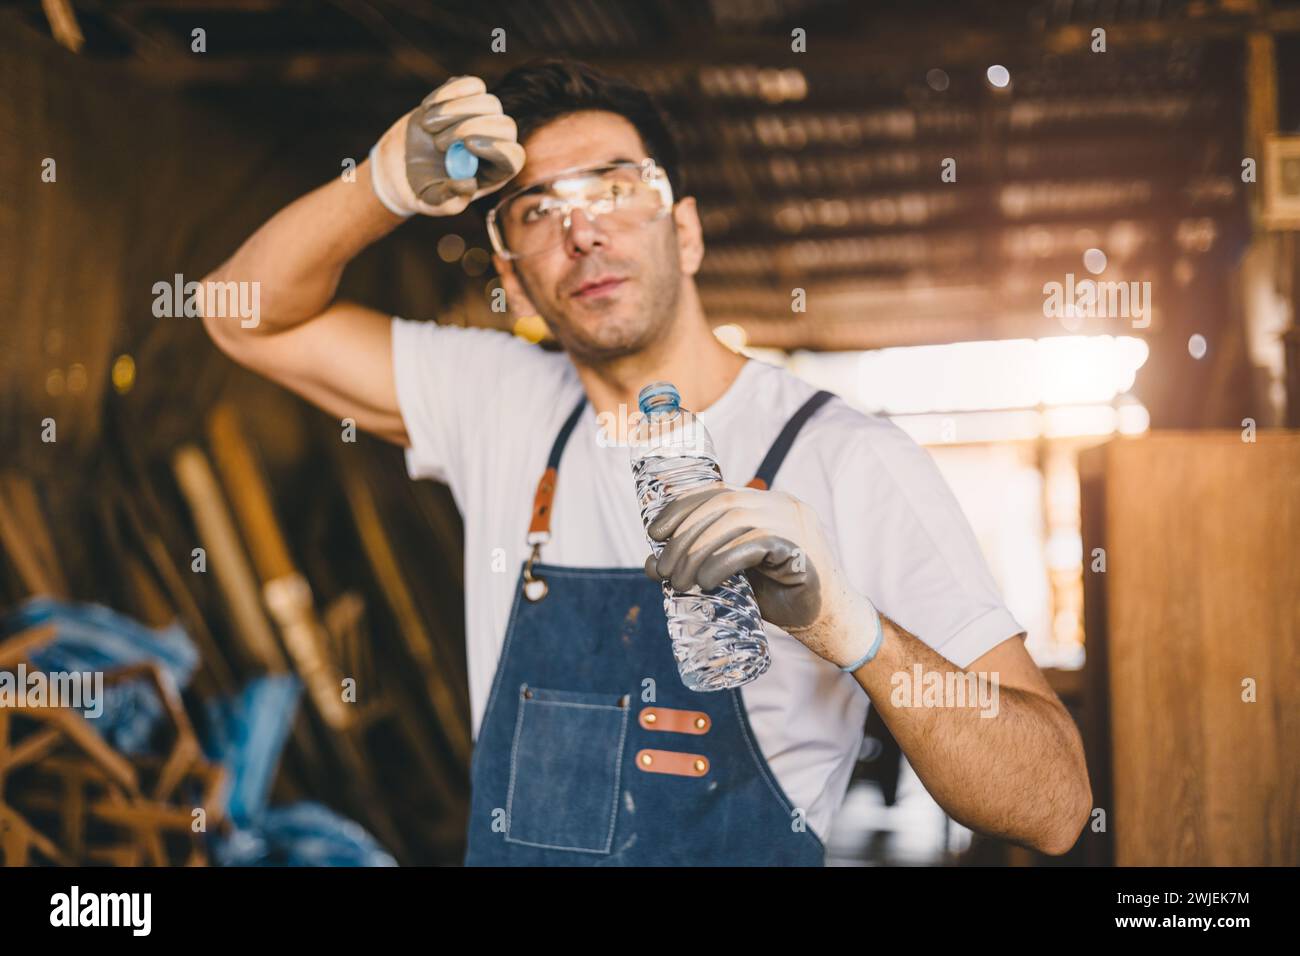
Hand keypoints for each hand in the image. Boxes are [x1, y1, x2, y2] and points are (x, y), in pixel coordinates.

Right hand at [368, 75, 525, 217]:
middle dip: (470, 128)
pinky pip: (471, 84)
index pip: (514, 157)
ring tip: (427, 127)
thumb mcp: (434, 201)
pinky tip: (427, 108)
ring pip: (488, 102)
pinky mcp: (468, 96)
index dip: (497, 149)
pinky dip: (447, 93)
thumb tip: (469, 183)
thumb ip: (451, 198)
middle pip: (506, 125)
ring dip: (453, 112)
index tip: (467, 146)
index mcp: (496, 171)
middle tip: (438, 143)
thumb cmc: (425, 187)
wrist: (403, 163)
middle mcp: (496, 142)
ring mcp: (485, 116)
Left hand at [642, 484, 880, 667]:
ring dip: (698, 550)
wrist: (826, 621)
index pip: (716, 491)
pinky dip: (724, 560)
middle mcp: (780, 504)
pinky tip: (706, 580)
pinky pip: (755, 543)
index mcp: (764, 503)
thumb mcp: (732, 573)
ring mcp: (794, 523)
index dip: (680, 508)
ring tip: (681, 583)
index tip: (654, 533)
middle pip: (721, 505)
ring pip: (734, 520)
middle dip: (685, 536)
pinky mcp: (800, 548)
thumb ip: (700, 561)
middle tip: (665, 571)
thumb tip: (652, 565)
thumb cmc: (778, 595)